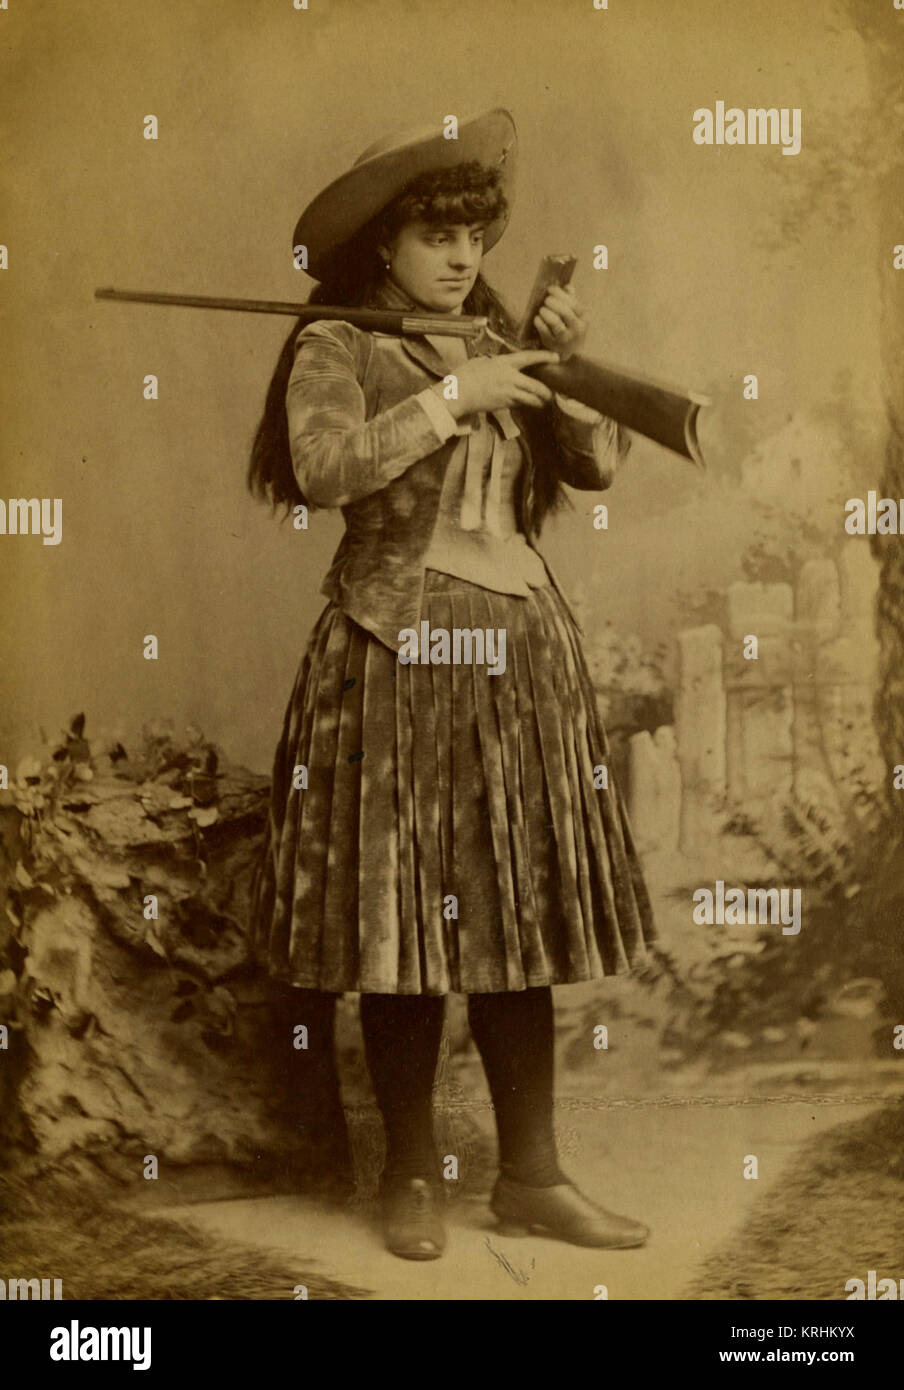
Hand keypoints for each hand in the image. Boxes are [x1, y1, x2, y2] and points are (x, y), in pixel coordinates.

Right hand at [432, 349, 560, 418]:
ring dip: (539, 402)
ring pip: (531, 399)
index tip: (556, 357)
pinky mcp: (503, 405)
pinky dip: (525, 404)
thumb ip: (497, 363)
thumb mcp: (482, 362)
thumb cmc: (465, 375)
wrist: (457, 394)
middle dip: (547, 392)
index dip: (544, 357)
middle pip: (536, 386)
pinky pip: (519, 404)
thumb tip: (505, 364)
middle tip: (552, 394)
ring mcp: (507, 393)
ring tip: (544, 402)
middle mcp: (509, 378)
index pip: (529, 358)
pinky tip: (526, 404)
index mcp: (504, 363)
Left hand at [533, 283, 586, 360]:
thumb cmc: (570, 327)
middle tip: (546, 300)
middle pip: (565, 311)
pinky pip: (544, 331)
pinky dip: (539, 322)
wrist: (568, 351)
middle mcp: (577, 328)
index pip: (573, 303)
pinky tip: (537, 318)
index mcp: (583, 318)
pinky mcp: (553, 343)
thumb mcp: (575, 315)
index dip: (560, 294)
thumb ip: (571, 300)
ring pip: (555, 322)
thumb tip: (568, 287)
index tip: (550, 289)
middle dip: (553, 302)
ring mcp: (565, 338)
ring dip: (546, 312)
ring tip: (542, 310)